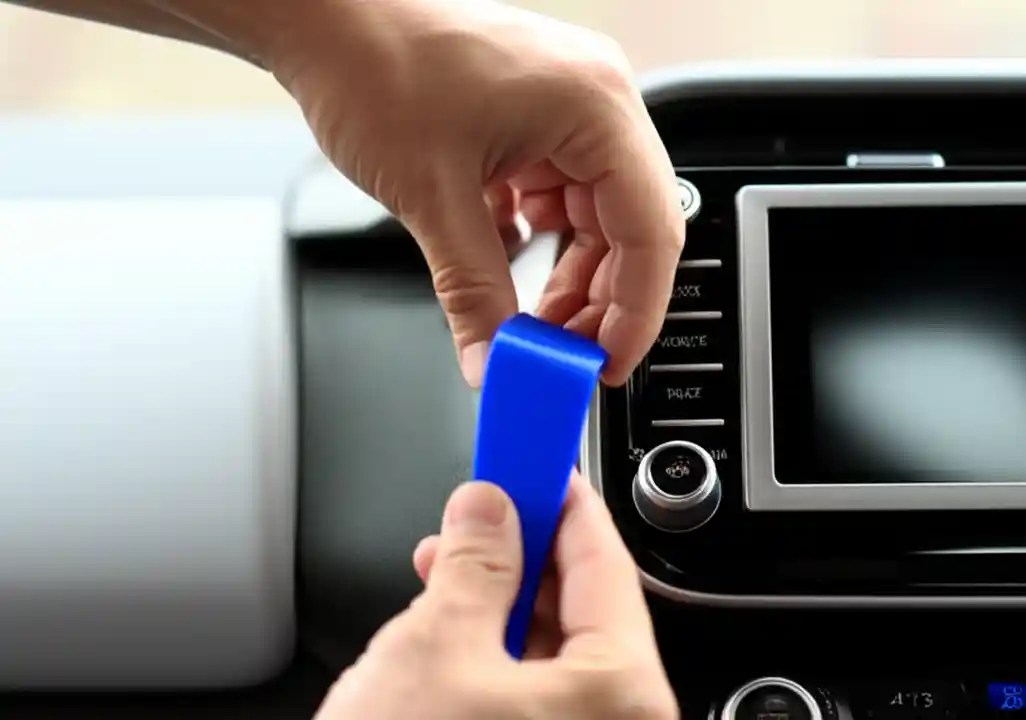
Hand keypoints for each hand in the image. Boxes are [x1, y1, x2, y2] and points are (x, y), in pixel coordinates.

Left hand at [263, 0, 683, 386]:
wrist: (323, 18)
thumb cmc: (373, 63)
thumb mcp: (432, 198)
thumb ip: (474, 292)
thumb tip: (494, 362)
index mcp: (595, 106)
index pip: (651, 230)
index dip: (634, 311)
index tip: (606, 364)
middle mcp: (596, 99)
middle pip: (629, 227)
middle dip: (597, 299)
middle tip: (559, 355)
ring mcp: (568, 106)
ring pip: (594, 216)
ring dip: (566, 274)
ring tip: (526, 322)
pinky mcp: (536, 116)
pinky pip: (561, 195)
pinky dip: (540, 240)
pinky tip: (505, 266)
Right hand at [313, 473, 677, 719]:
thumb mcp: (436, 650)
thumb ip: (475, 564)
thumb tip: (489, 508)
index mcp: (622, 696)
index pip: (606, 562)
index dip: (565, 499)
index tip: (541, 454)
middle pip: (584, 608)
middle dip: (524, 552)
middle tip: (485, 505)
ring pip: (555, 653)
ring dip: (501, 602)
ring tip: (448, 568)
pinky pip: (534, 696)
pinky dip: (494, 656)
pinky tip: (448, 633)